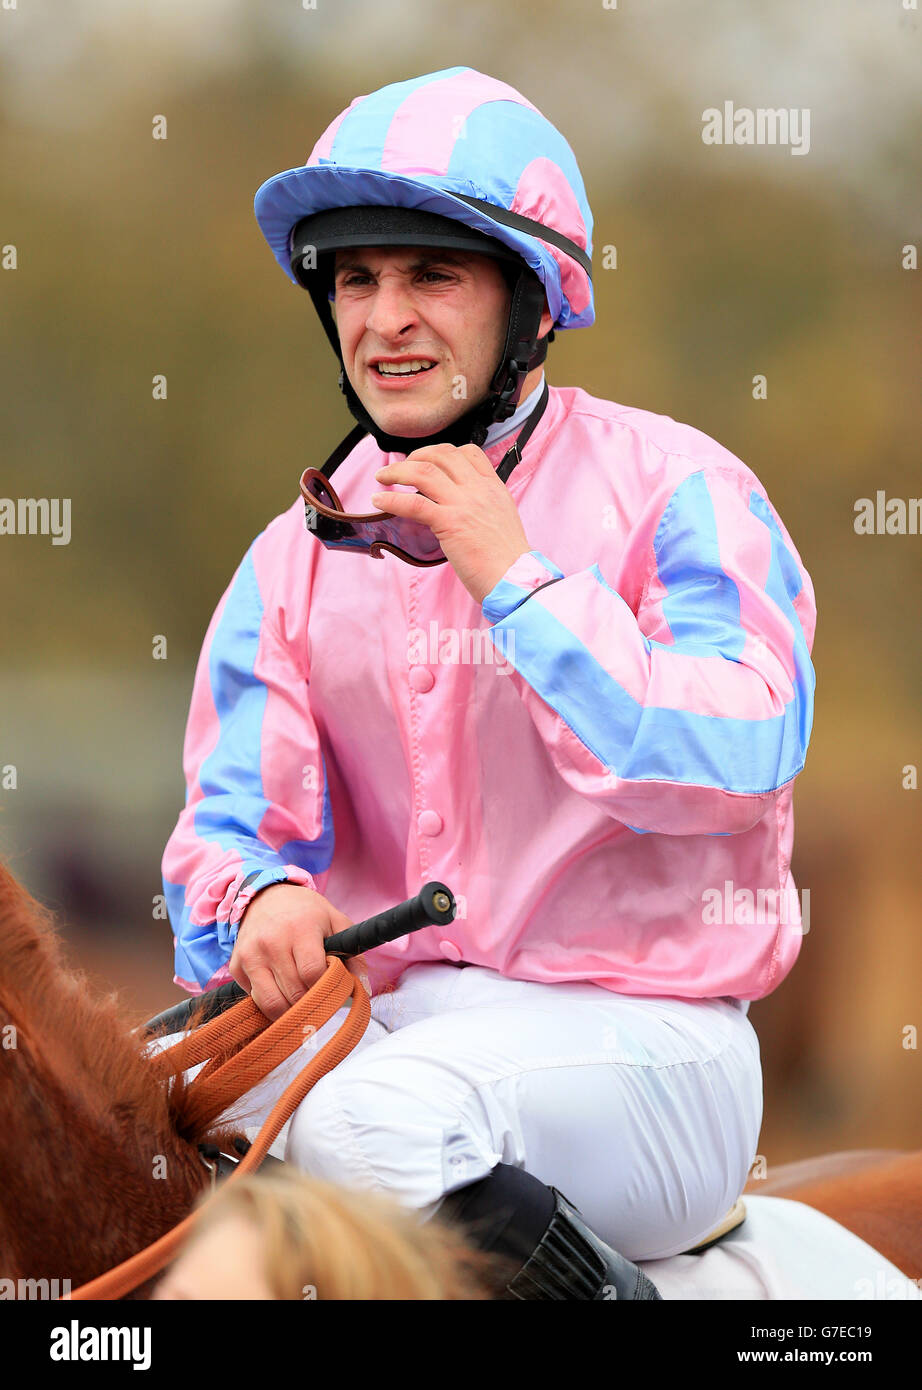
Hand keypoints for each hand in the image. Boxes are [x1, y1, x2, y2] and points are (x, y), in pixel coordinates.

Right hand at [228, 884, 367, 1020]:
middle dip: (311, 1004)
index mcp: (300, 929)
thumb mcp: (335, 922)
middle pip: (294, 993)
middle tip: (320, 1002)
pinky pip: (255, 999)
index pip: (312, 974)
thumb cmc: (306, 913)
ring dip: (289, 1011)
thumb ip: (353, 954)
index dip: (325, 990)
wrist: (265, 897)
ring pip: (271, 1003)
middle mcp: (272, 942)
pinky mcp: (237, 965)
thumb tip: (363, 987)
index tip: (332, 992)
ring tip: (301, 1003)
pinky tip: (280, 988)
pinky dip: (269, 1002)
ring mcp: (251, 955)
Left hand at [369, 443, 530, 603]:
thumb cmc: (507, 560)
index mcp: (493, 488)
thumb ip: (483, 507)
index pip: (469, 452)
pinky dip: (391, 499)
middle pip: (442, 455)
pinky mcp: (449, 523)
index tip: (428, 460)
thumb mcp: (502, 520)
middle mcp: (478, 490)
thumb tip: (463, 509)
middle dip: (417, 455)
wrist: (515, 579)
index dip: (443, 452)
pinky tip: (379, 500)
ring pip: (424, 471)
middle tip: (401, 467)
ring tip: (382, 477)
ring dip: (397, 471)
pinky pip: (413, 503)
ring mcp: (464, 504)